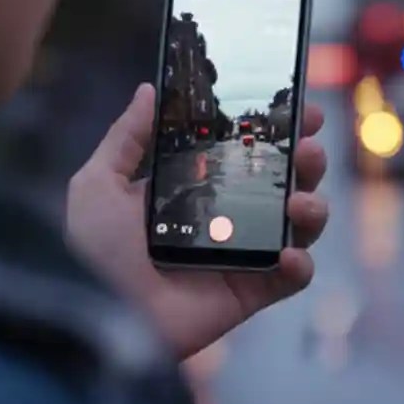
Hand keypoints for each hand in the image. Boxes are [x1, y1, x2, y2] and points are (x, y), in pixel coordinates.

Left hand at [66, 82, 328, 359]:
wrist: (98, 314)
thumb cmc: (91, 250)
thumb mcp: (98, 183)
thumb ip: (127, 136)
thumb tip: (150, 90)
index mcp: (193, 187)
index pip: (244, 151)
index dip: (274, 128)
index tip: (298, 107)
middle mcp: (223, 217)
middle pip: (282, 182)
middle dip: (306, 160)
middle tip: (308, 146)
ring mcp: (240, 256)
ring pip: (298, 225)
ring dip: (312, 207)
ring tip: (300, 200)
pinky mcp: (249, 292)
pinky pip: (291, 277)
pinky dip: (300, 265)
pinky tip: (289, 254)